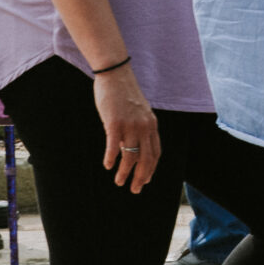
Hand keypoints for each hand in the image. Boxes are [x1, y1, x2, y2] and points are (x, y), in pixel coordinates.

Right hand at [93, 65, 161, 192]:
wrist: (116, 74)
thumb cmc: (124, 94)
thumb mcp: (138, 111)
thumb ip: (139, 127)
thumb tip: (134, 146)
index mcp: (151, 125)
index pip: (155, 153)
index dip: (151, 169)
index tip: (145, 180)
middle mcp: (144, 127)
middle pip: (146, 158)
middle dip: (141, 177)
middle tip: (135, 190)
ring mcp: (130, 125)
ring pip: (131, 156)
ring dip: (125, 172)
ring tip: (119, 182)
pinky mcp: (115, 123)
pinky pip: (114, 146)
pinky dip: (112, 158)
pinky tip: (108, 166)